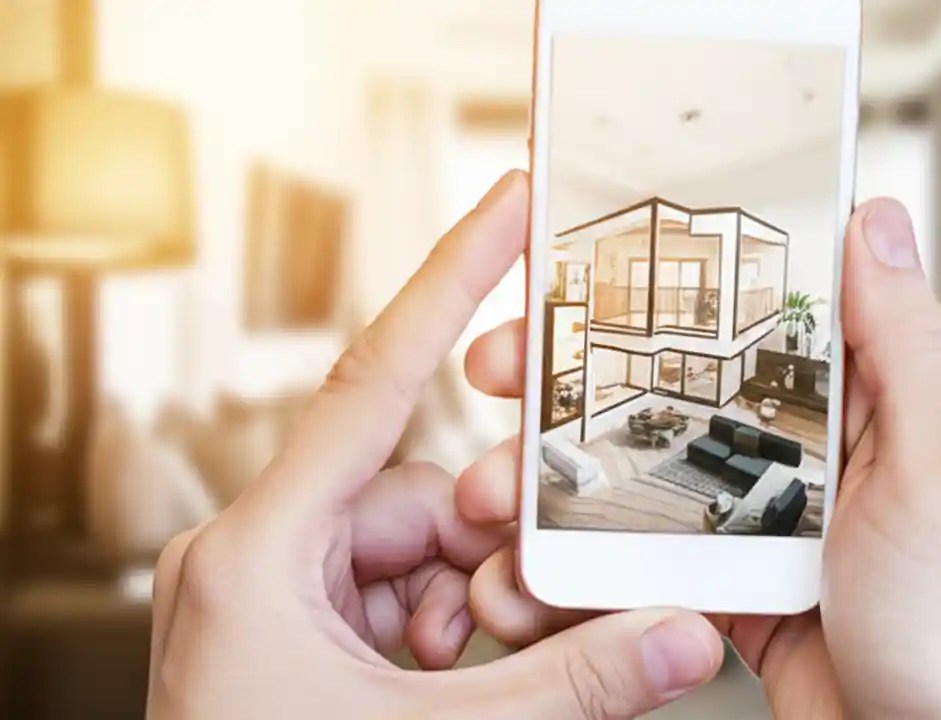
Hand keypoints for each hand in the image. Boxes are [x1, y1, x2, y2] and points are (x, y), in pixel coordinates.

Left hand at [147, 172, 724, 719]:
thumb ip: (569, 684)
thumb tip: (679, 636)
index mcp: (259, 556)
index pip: (377, 381)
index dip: (454, 279)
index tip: (510, 204)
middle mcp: (260, 561)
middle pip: (417, 496)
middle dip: (491, 545)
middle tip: (537, 597)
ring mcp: (277, 603)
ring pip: (419, 555)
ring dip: (476, 603)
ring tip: (491, 667)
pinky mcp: (297, 641)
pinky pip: (399, 602)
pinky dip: (449, 632)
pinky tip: (463, 681)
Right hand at [458, 199, 940, 717]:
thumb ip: (907, 342)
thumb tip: (877, 220)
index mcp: (886, 399)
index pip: (770, 304)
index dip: (673, 278)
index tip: (583, 261)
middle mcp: (829, 450)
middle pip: (690, 381)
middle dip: (588, 372)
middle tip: (504, 366)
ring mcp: (780, 521)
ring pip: (658, 467)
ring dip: (571, 469)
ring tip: (497, 484)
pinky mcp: (745, 585)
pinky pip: (656, 552)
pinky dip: (592, 555)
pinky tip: (537, 554)